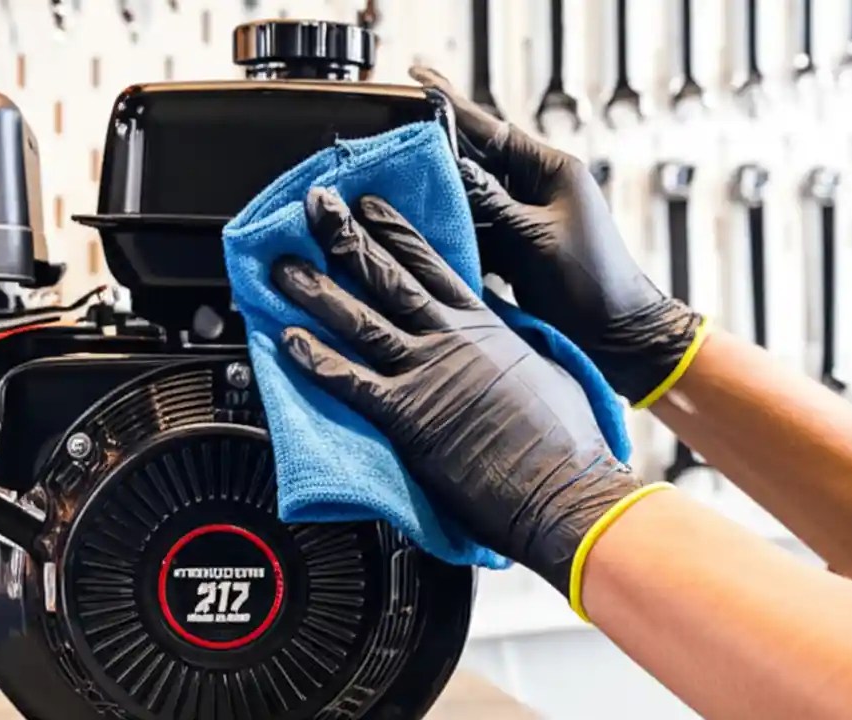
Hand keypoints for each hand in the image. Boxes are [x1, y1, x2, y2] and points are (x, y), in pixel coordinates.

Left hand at [271, 187, 649, 595]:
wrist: (566, 484)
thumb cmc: (568, 439)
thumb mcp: (545, 366)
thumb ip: (512, 339)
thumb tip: (501, 323)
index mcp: (484, 325)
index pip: (430, 265)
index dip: (394, 231)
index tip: (367, 205)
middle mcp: (450, 340)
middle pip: (387, 278)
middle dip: (345, 238)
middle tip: (314, 207)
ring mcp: (427, 375)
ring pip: (361, 320)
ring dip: (318, 291)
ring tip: (284, 267)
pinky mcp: (409, 417)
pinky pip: (352, 383)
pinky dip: (318, 360)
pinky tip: (290, 342)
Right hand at [410, 66, 705, 406]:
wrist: (615, 334)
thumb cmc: (592, 280)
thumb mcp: (535, 236)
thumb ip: (492, 203)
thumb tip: (450, 169)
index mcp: (550, 170)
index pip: (493, 130)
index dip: (454, 107)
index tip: (418, 80)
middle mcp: (533, 189)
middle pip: (475, 162)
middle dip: (435, 153)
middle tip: (391, 141)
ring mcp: (521, 220)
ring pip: (469, 199)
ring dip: (438, 198)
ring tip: (392, 188)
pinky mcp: (512, 250)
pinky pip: (473, 232)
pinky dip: (450, 233)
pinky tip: (417, 231)